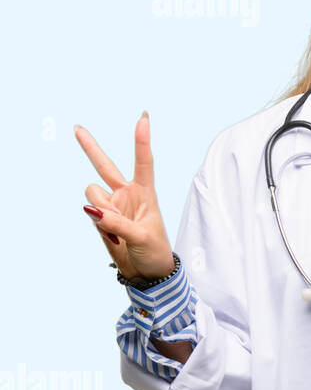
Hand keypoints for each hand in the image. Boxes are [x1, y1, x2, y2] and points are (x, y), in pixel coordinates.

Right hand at [75, 112, 174, 282]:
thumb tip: (92, 210)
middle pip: (104, 166)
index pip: (143, 162)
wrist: (147, 271)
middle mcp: (126, 194)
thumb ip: (118, 224)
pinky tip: (113, 237)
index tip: (143, 118)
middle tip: (76, 127)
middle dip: (89, 147)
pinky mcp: (100, 218)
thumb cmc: (155, 251)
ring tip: (118, 229)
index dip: (142, 141)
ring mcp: (111, 205)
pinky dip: (98, 224)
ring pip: (92, 194)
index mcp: (145, 192)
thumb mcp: (142, 237)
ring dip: (101, 210)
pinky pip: (90, 213)